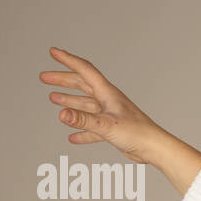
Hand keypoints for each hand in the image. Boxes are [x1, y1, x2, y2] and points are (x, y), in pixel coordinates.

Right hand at [38, 47, 165, 163]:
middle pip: (82, 85)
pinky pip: (93, 128)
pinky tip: (72, 136)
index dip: (68, 60)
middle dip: (63, 80)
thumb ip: (83, 120)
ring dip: (70, 100)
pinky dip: (82, 130)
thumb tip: (62, 114)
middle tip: (45, 78)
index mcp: (107, 93)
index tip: (53, 52)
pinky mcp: (113, 129)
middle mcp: (108, 101)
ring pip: (86, 105)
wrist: (155, 148)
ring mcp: (111, 114)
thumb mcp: (106, 125)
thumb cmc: (137, 133)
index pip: (85, 70)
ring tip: (54, 98)